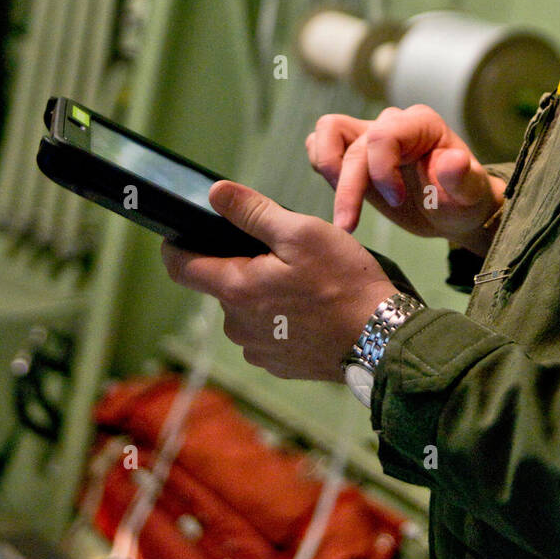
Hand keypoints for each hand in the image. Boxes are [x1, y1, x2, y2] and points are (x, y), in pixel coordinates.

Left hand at [161, 180, 396, 380]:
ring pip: (246, 309)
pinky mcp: (280, 365)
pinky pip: (267, 333)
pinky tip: (312, 310)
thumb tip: (215, 193)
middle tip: (283, 253)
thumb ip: (252, 212)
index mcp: (236, 289)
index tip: (184, 233)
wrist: (383, 340)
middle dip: (243, 265)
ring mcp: (258, 350)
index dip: (177, 246)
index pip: (180, 267)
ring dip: (264, 293)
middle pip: (222, 285)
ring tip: (305, 283)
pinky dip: (282, 318)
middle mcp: (238, 326)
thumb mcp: (301, 232)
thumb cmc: (345, 282)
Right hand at [305, 104, 504, 255]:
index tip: (396, 201)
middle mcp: (392, 123)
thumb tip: (453, 160)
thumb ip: (463, 177)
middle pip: (353, 144)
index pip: (383, 135)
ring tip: (341, 207)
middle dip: (349, 187)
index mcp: (421, 123)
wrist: (451, 211)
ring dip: (327, 169)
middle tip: (350, 225)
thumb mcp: (470, 194)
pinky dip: (322, 167)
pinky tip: (341, 198)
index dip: (381, 171)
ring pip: (328, 130)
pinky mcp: (353, 153)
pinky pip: (321, 143)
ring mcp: (369, 135)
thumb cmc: (462, 199)